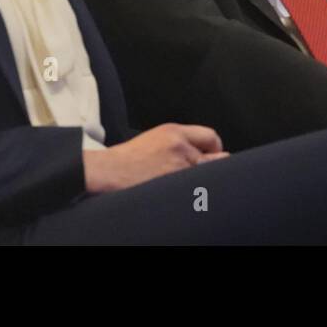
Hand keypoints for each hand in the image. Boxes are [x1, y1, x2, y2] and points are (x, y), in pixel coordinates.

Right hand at [82, 123, 226, 193]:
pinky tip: (186, 193)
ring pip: (207, 176)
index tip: (214, 155)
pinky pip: (195, 189)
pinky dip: (195, 192)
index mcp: (174, 132)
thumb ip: (179, 142)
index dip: (215, 149)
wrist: (108, 171)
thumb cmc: (127, 159)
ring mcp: (179, 167)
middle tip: (210, 173)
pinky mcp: (174, 184)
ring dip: (204, 181)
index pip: (210, 137)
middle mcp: (180, 147)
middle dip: (216, 166)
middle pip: (217, 158)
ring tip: (193, 185)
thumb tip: (199, 152)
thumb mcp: (155, 138)